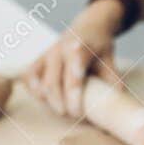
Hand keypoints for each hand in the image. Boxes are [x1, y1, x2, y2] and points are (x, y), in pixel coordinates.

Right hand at [23, 1, 123, 116]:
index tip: (79, 115)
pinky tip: (43, 98)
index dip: (74, 99)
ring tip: (61, 109)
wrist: (89, 26)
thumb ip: (112, 81)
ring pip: (39, 82)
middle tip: (72, 117)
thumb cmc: (100, 47)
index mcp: (79, 49)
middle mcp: (59, 50)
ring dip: (47, 100)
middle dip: (60, 105)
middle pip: (53, 84)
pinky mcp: (39, 58)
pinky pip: (29, 76)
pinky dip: (33, 90)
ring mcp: (47, 53)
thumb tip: (114, 107)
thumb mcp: (110, 60)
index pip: (73, 79)